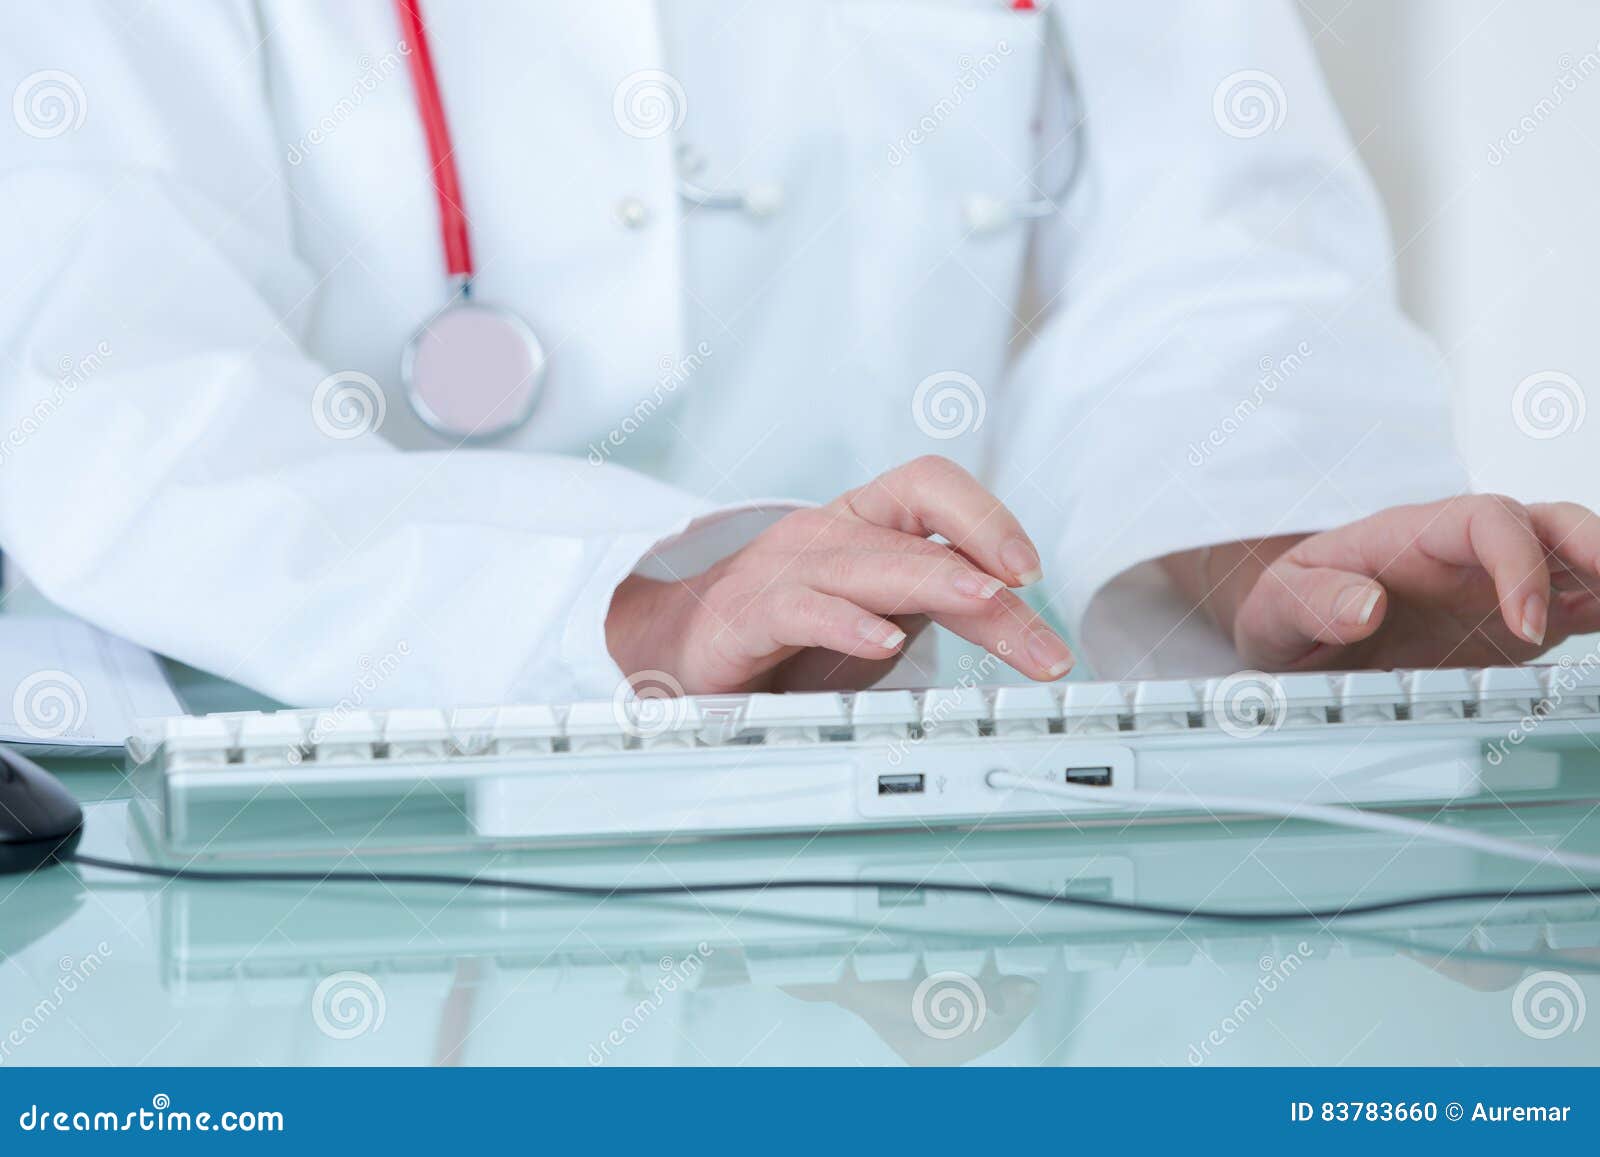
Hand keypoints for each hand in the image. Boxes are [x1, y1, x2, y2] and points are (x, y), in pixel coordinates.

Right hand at [605, 456, 1073, 693]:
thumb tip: (1030, 622)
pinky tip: (882, 644)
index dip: (986, 518)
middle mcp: (828, 531)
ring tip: (986, 603)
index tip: (1030, 573)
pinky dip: (847, 625)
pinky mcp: (750, 614)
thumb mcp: (883, 610)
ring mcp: (786, 568)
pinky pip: (804, 609)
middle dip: (991, 587)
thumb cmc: (795, 625)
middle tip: (1042, 641)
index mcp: (865, 520)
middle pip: (919, 538)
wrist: (692, 647)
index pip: (931, 486)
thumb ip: (945, 605)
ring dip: (936, 584)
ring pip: (870, 565)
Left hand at [1190, 496, 1599, 670]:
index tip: (1524, 625)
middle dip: (1597, 549)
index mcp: (1411, 535)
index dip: (1518, 563)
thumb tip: (1363, 606)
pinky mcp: (1514, 620)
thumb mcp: (1276, 607)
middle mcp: (1465, 552)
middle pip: (1551, 523)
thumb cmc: (1290, 606)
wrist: (1294, 629)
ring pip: (1576, 558)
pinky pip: (1577, 604)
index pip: (1486, 521)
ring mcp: (1496, 583)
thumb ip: (1312, 602)